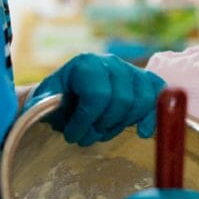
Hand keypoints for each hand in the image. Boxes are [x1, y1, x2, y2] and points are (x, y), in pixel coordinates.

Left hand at [25, 53, 165, 145]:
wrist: (63, 96)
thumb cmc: (52, 103)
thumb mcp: (41, 104)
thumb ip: (44, 108)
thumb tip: (55, 113)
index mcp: (84, 64)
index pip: (98, 94)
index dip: (87, 121)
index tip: (73, 136)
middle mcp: (110, 62)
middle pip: (123, 100)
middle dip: (104, 125)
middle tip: (87, 137)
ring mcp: (129, 70)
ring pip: (142, 99)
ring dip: (123, 124)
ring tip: (104, 131)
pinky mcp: (142, 81)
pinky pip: (157, 94)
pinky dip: (152, 114)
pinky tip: (142, 131)